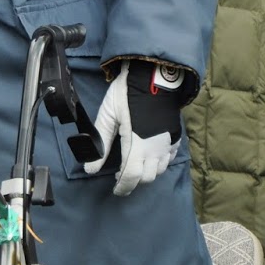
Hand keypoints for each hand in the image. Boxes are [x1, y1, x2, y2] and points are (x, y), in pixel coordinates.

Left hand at [83, 60, 185, 195]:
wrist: (153, 75)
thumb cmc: (127, 93)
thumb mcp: (108, 115)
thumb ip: (101, 143)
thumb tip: (90, 169)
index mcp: (136, 144)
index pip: (131, 176)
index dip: (123, 187)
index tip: (115, 189)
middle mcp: (155, 148)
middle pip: (146, 177)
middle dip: (133, 180)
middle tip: (121, 176)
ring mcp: (167, 143)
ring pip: (159, 170)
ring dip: (147, 172)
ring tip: (135, 164)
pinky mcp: (175, 136)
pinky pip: (170, 158)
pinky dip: (160, 163)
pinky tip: (150, 155)